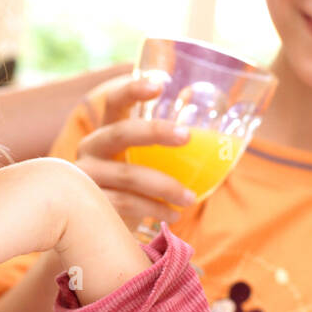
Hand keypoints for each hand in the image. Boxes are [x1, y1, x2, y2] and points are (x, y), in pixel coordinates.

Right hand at [74, 74, 196, 228]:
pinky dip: (155, 209)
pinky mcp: (91, 204)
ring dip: (165, 185)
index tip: (160, 84)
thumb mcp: (141, 163)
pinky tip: (173, 214)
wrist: (96, 226)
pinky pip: (127, 204)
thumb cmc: (131, 188)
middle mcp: (91, 148)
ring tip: (190, 198)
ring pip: (128, 175)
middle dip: (155, 132)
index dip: (133, 90)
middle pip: (121, 133)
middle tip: (187, 136)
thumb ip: (166, 150)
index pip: (115, 102)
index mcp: (106, 130)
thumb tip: (224, 139)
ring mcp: (87, 177)